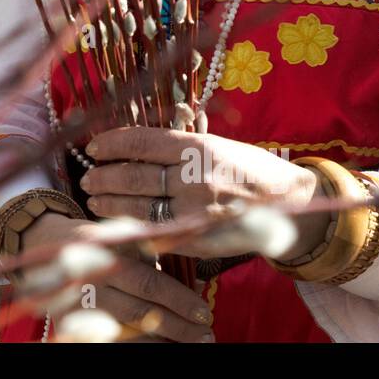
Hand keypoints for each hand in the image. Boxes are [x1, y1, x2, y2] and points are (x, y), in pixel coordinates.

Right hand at [19, 212, 214, 341]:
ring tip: (193, 343)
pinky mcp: (72, 324)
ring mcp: (80, 306)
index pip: (149, 282)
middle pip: (142, 312)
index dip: (179, 299)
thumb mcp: (120, 235)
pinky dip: (140, 346)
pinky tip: (161, 346)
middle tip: (206, 334)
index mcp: (107, 255)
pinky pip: (112, 341)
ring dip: (165, 341)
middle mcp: (92, 282)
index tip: (203, 311)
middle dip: (179, 326)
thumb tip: (193, 271)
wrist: (43, 247)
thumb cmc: (95, 240)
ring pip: (129, 332)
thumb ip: (152, 248)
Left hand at [79, 126, 330, 259]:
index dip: (111, 144)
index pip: (141, 142)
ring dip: (109, 202)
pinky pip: (155, 231)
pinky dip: (130, 226)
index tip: (93, 147)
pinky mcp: (198, 237)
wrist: (290, 202)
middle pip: (133, 175)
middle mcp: (195, 177)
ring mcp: (196, 211)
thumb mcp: (216, 143)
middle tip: (87, 176)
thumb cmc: (248, 167)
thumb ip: (177, 143)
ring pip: (139, 206)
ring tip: (94, 198)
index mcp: (198, 147)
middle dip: (103, 177)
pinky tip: (117, 222)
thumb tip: (132, 140)